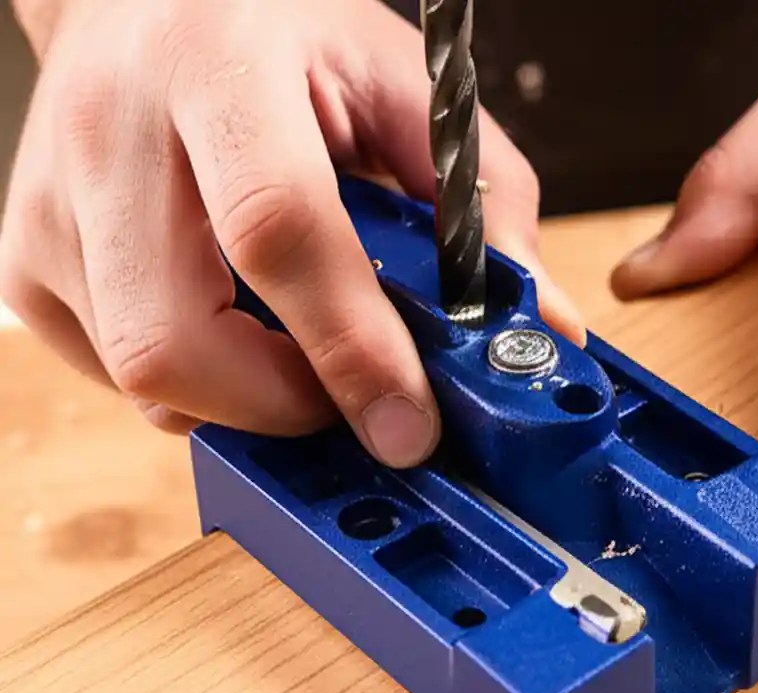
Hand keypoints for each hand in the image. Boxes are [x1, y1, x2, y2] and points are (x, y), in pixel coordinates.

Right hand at [1, 0, 584, 467]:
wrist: (143, 1)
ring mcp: (51, 204)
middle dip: (286, 405)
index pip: (277, 228)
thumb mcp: (406, 89)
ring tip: (298, 346)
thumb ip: (482, 204)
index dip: (347, 344)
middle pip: (176, 338)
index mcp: (220, 68)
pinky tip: (234, 331)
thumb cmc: (284, 39)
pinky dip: (193, 384)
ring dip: (245, 398)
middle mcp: (112, 133)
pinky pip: (111, 375)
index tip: (409, 422)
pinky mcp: (26, 260)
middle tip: (354, 394)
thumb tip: (542, 321)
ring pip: (142, 376)